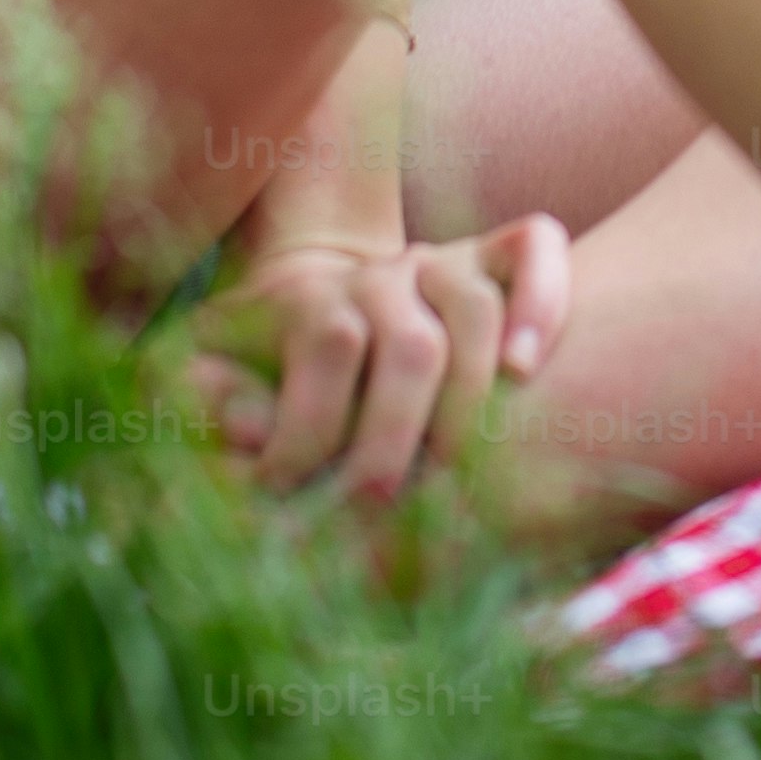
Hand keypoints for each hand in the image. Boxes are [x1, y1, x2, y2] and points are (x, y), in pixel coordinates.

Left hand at [181, 217, 571, 497]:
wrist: (330, 299)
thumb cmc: (276, 368)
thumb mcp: (222, 377)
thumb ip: (219, 401)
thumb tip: (226, 424)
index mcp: (310, 298)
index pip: (327, 346)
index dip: (308, 427)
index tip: (286, 491)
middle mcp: (380, 274)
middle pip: (411, 346)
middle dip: (398, 439)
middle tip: (381, 511)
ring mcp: (443, 262)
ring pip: (476, 307)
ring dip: (473, 396)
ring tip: (458, 469)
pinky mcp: (497, 254)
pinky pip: (535, 248)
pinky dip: (542, 300)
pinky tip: (526, 368)